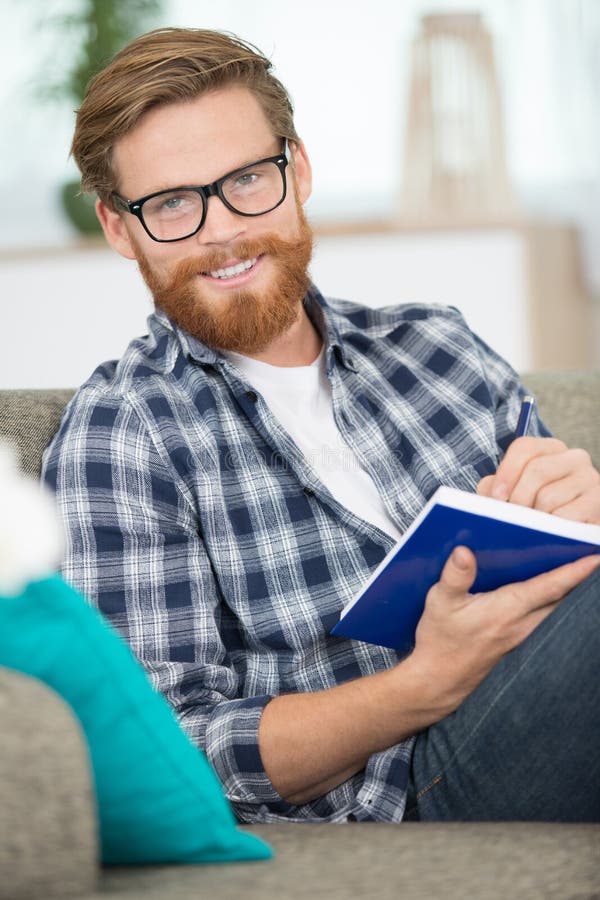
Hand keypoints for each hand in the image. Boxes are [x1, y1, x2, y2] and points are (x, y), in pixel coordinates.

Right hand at [407, 545, 599, 715]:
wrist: (438, 680)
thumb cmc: (439, 641)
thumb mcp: (440, 602)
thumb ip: (455, 576)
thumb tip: (464, 551)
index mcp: (506, 610)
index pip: (549, 587)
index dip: (574, 572)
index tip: (594, 558)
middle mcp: (520, 624)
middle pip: (561, 599)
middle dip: (579, 578)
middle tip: (590, 556)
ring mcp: (521, 635)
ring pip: (555, 609)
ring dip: (567, 591)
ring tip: (573, 568)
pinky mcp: (516, 641)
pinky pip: (544, 618)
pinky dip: (552, 602)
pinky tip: (544, 593)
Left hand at [477, 436, 599, 523]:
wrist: (574, 534)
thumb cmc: (538, 512)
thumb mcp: (515, 494)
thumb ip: (496, 489)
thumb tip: (490, 495)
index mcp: (551, 449)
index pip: (524, 448)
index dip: (506, 472)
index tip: (496, 497)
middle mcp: (575, 458)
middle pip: (536, 470)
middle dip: (518, 498)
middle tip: (512, 519)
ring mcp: (591, 479)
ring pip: (549, 496)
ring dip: (535, 518)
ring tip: (533, 528)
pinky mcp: (599, 502)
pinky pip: (566, 516)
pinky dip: (552, 529)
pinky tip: (550, 535)